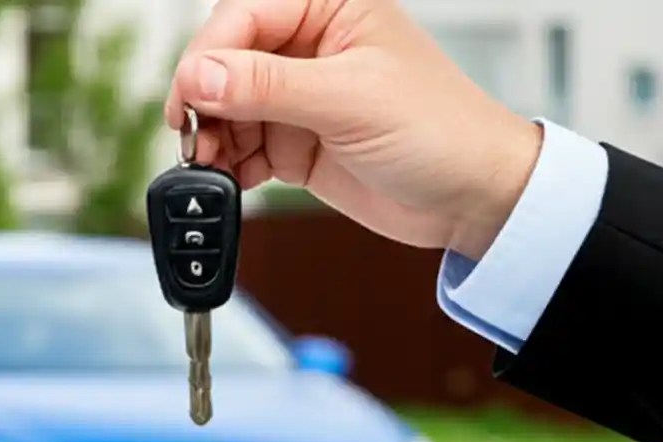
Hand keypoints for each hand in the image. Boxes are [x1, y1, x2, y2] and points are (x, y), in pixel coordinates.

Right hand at [165, 0, 542, 259]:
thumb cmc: (442, 131)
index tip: (191, 96)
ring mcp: (298, 95)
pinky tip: (233, 179)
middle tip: (193, 133)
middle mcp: (309, 45)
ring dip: (210, 137)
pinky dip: (228, 165)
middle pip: (224, 59)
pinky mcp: (294, 140)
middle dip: (203, 98)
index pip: (244, 14)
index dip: (208, 54)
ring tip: (212, 165)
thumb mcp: (350, 100)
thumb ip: (269, 86)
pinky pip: (240, 146)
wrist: (472, 200)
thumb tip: (201, 75)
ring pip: (224, 106)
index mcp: (330, 6)